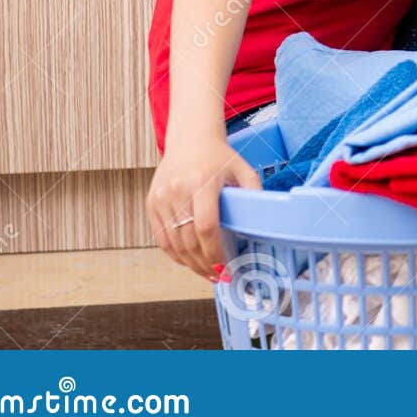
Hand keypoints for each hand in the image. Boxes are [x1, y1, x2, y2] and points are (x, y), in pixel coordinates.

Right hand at [146, 133, 261, 281]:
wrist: (190, 139)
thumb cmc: (220, 157)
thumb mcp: (243, 169)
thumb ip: (254, 193)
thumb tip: (265, 223)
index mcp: (202, 182)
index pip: (206, 227)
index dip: (215, 253)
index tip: (227, 268)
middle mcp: (178, 191)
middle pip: (189, 240)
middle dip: (205, 264)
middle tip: (220, 278)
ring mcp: (161, 198)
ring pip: (174, 243)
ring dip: (191, 264)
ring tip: (207, 274)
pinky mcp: (151, 203)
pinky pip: (161, 237)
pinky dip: (175, 254)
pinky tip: (189, 262)